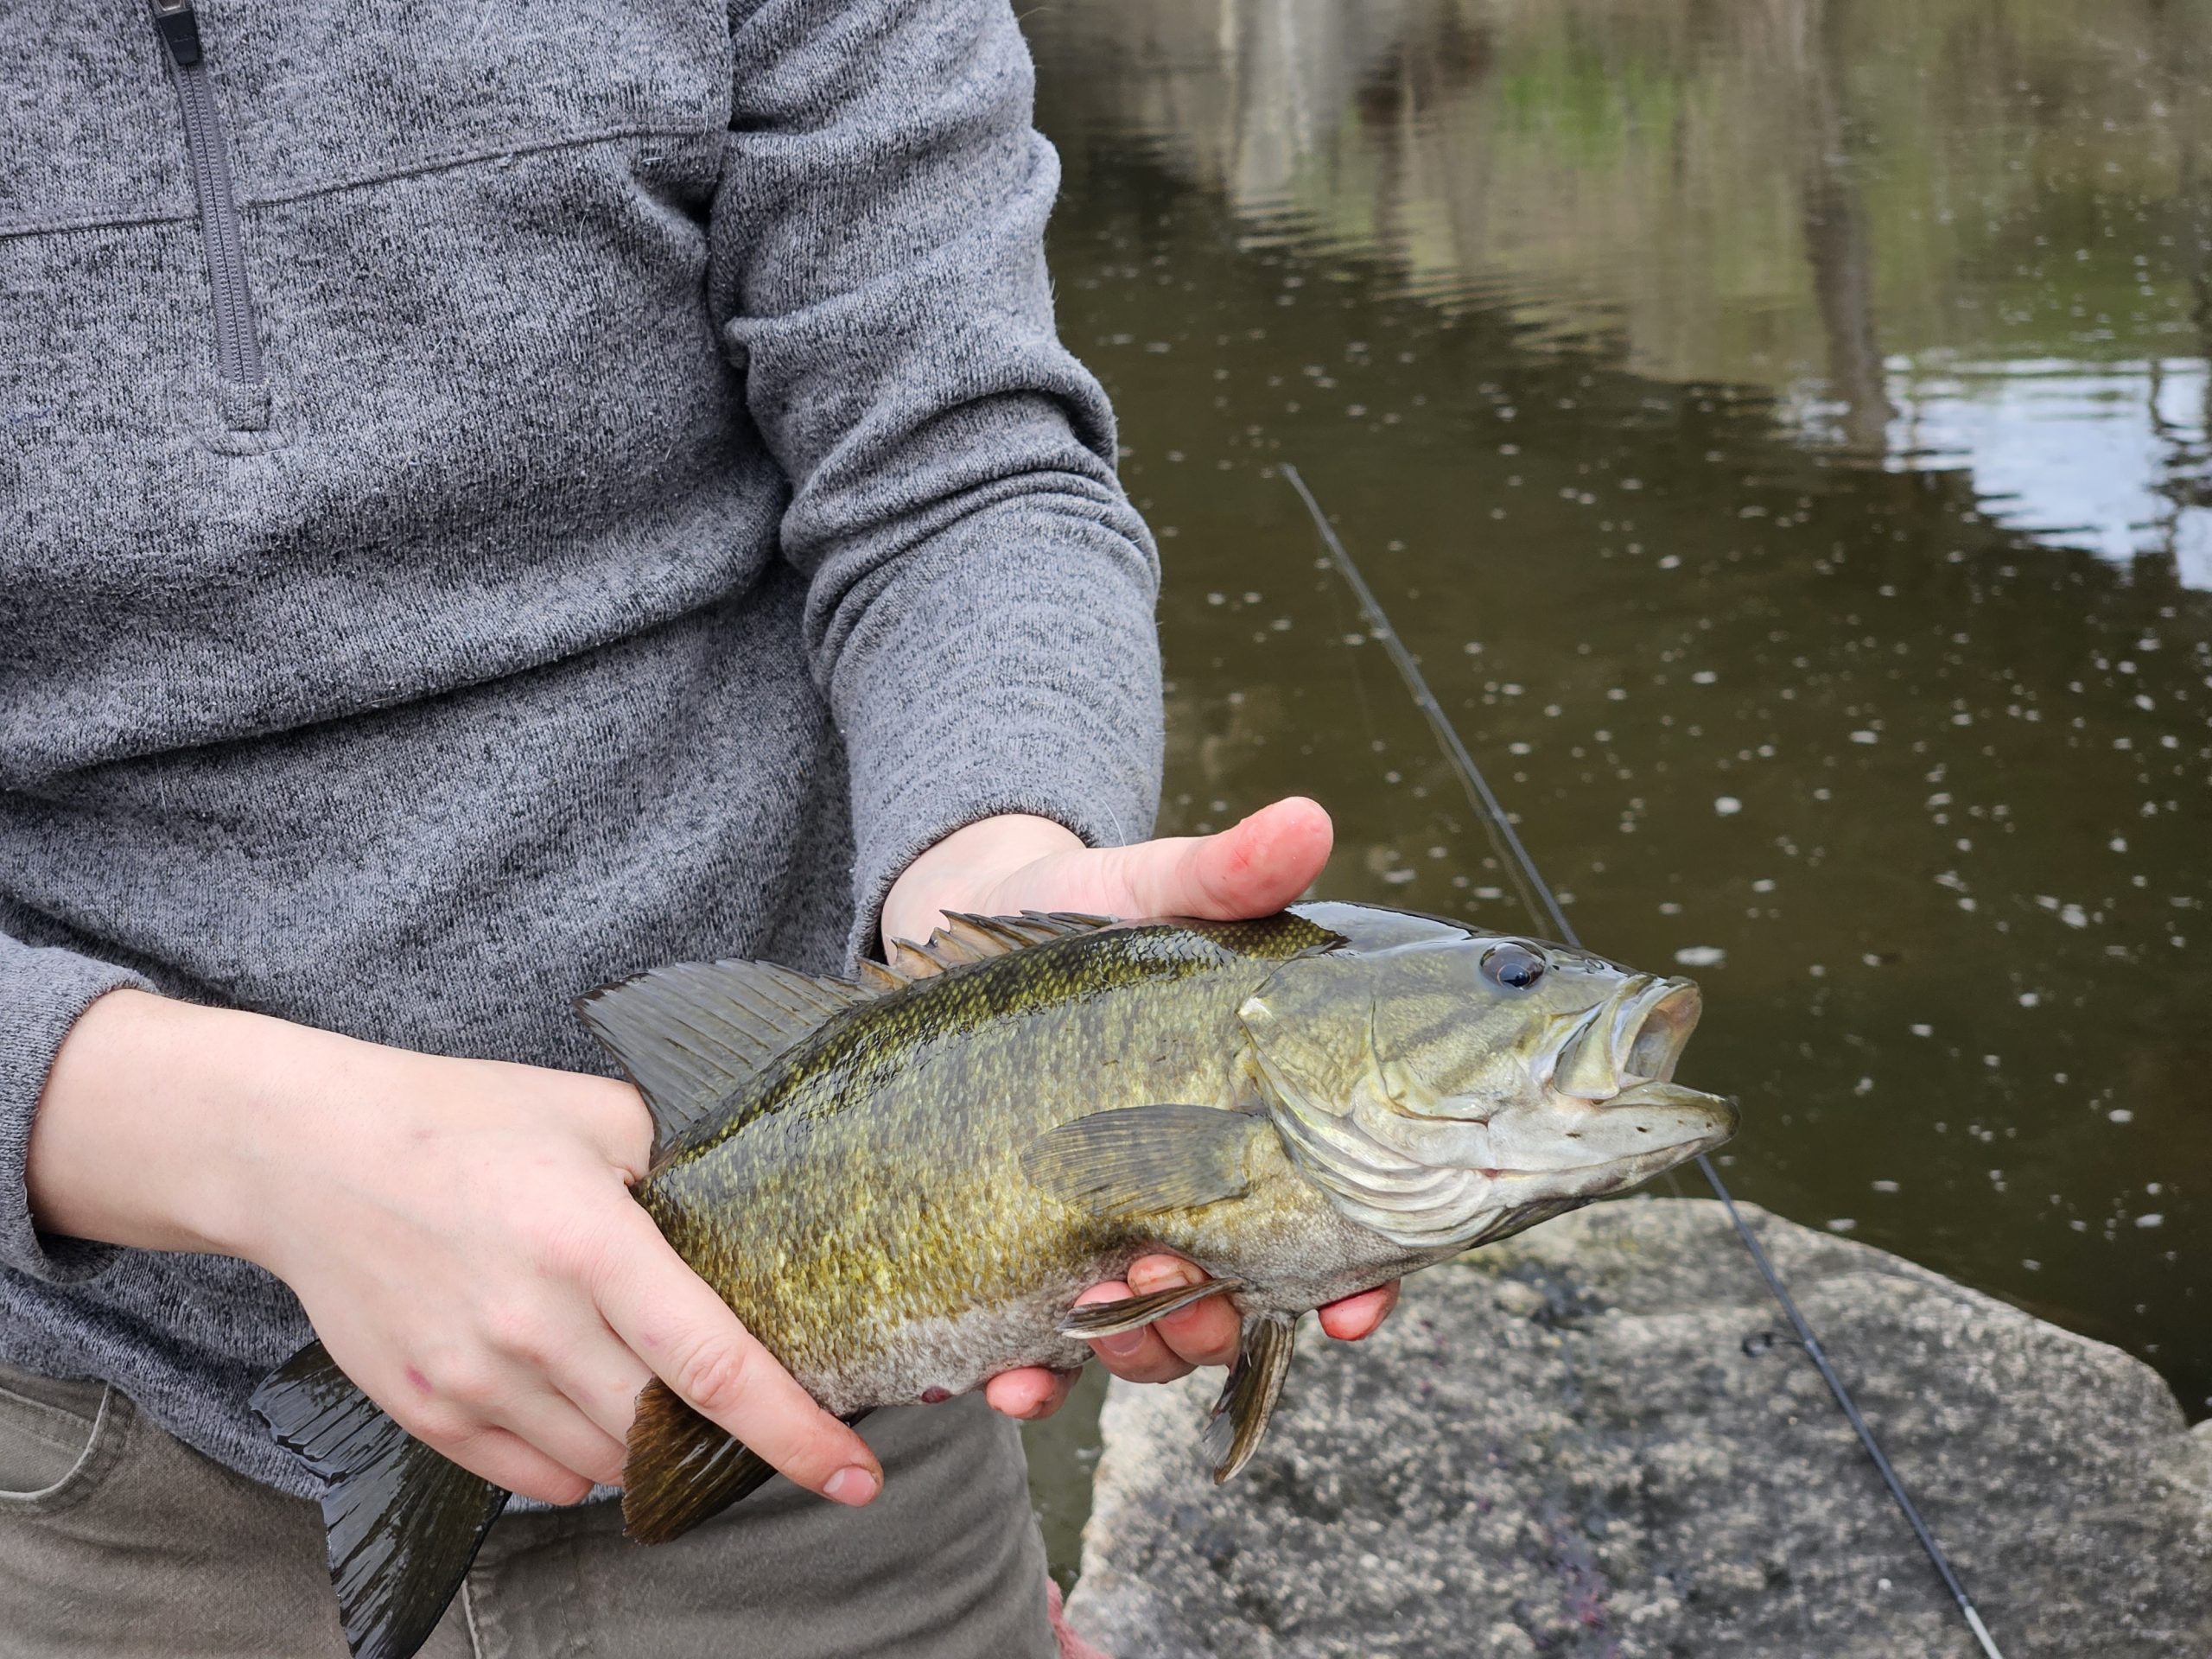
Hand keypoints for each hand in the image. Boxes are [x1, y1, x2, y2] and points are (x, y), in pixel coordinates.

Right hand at [30, 993, 881, 1508]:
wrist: (307, 1155)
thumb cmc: (463, 1120)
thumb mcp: (596, 1111)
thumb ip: (685, 1165)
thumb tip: (768, 1215)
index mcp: (589, 1242)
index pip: (713, 1363)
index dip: (794, 1430)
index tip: (855, 1473)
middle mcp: (532, 1323)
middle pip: (664, 1427)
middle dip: (723, 1431)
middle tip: (747, 1399)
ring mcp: (472, 1377)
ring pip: (605, 1463)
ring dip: (650, 1444)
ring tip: (652, 1382)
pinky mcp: (425, 1411)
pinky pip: (536, 1479)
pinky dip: (580, 1462)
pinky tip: (585, 1402)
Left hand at [882, 797, 1401, 1420]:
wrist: (973, 924)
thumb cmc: (1096, 911)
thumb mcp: (1157, 888)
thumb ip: (1229, 873)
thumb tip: (1305, 820)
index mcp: (1269, 1123)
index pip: (1349, 1221)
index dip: (1368, 1280)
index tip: (1357, 1306)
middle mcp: (1207, 1194)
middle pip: (1246, 1301)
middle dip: (1220, 1324)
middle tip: (1183, 1301)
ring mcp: (1122, 1233)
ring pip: (1153, 1336)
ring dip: (1132, 1354)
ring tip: (1085, 1328)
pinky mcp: (1032, 1255)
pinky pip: (1046, 1347)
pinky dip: (1032, 1374)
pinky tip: (1006, 1373)